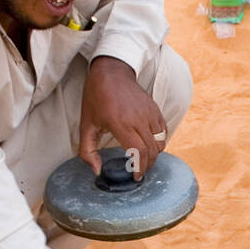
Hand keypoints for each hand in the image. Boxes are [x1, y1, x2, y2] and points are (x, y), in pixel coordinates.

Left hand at [80, 55, 166, 177]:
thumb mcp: (86, 125)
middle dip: (148, 165)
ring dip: (154, 154)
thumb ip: (87, 151)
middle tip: (139, 171)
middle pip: (152, 151)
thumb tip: (96, 170)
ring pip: (160, 143)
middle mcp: (138, 119)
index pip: (139, 152)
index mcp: (121, 124)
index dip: (140, 168)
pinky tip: (147, 142)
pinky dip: (158, 141)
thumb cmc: (97, 98)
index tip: (136, 177)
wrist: (111, 72)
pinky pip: (163, 131)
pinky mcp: (155, 109)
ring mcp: (149, 113)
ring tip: (143, 158)